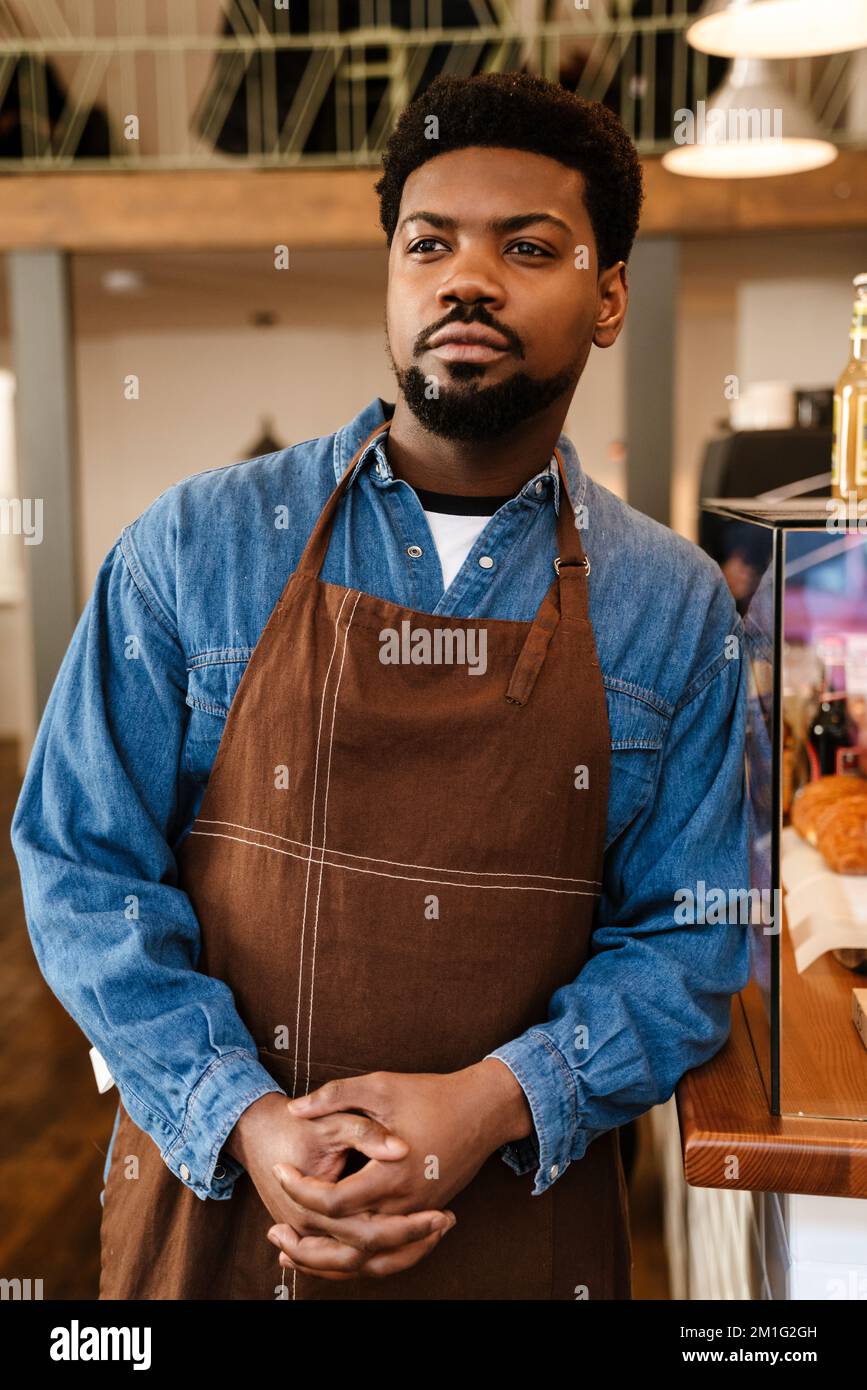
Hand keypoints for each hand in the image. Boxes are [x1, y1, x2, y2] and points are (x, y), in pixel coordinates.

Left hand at [268, 1061, 531, 1278]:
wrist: (484, 1109)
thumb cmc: (432, 1094)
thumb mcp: (380, 1086)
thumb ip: (335, 1096)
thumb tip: (294, 1109)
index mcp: (391, 1173)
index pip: (333, 1203)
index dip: (300, 1191)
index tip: (279, 1172)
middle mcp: (405, 1203)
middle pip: (347, 1243)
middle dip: (306, 1242)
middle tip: (274, 1231)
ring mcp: (417, 1214)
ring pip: (369, 1257)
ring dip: (329, 1261)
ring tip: (293, 1254)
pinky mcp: (424, 1216)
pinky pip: (390, 1253)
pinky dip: (360, 1258)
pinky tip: (336, 1250)